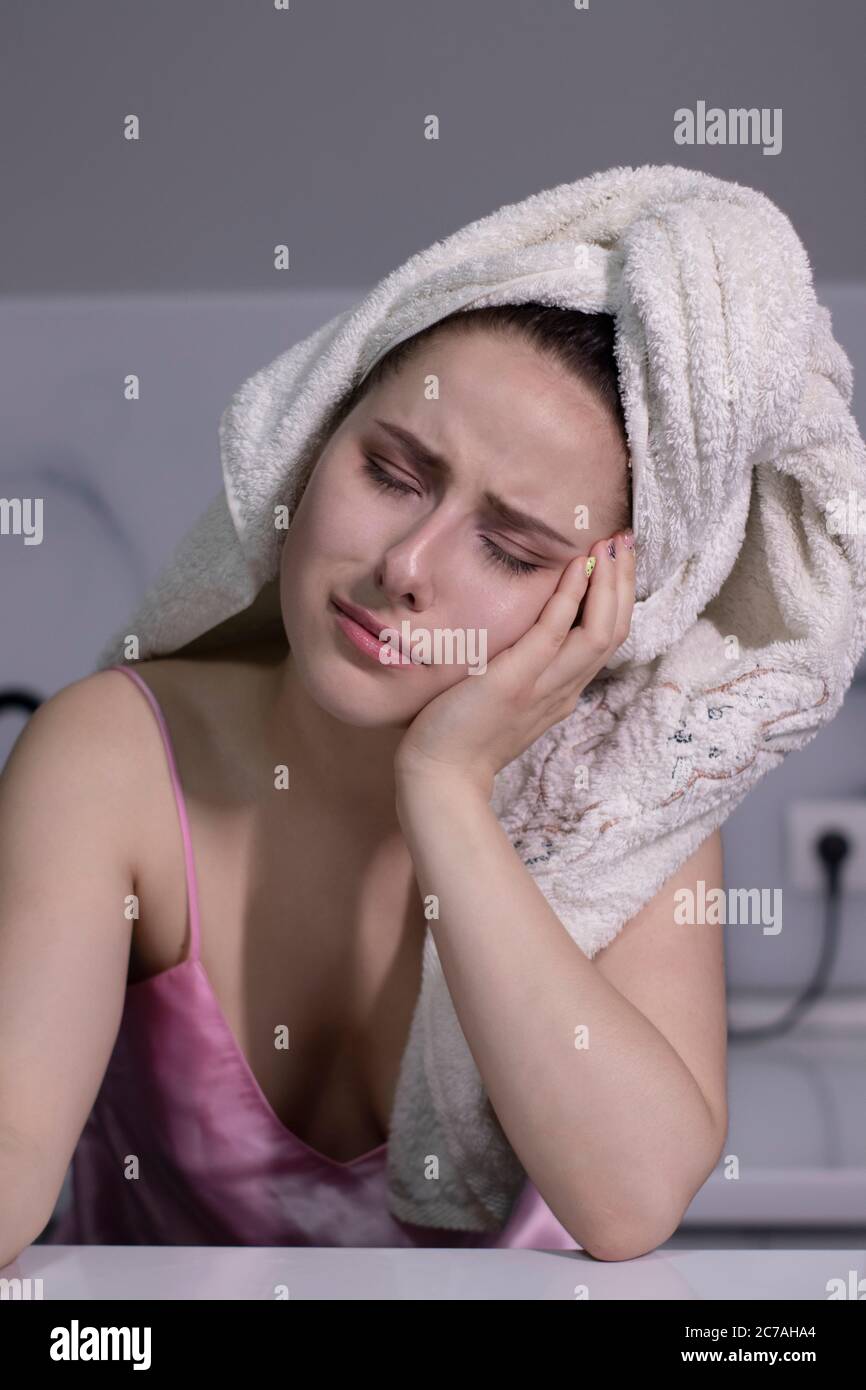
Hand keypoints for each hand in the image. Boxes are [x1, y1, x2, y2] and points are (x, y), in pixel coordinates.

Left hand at [394, 529, 635, 798]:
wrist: (439, 778)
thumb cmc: (458, 739)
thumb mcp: (502, 701)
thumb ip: (518, 673)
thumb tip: (514, 638)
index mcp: (562, 694)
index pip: (604, 640)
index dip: (617, 599)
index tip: (616, 561)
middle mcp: (563, 690)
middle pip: (614, 631)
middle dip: (624, 582)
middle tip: (625, 540)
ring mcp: (544, 687)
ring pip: (600, 631)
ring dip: (610, 582)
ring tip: (612, 543)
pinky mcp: (517, 681)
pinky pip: (554, 632)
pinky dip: (570, 597)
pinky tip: (576, 565)